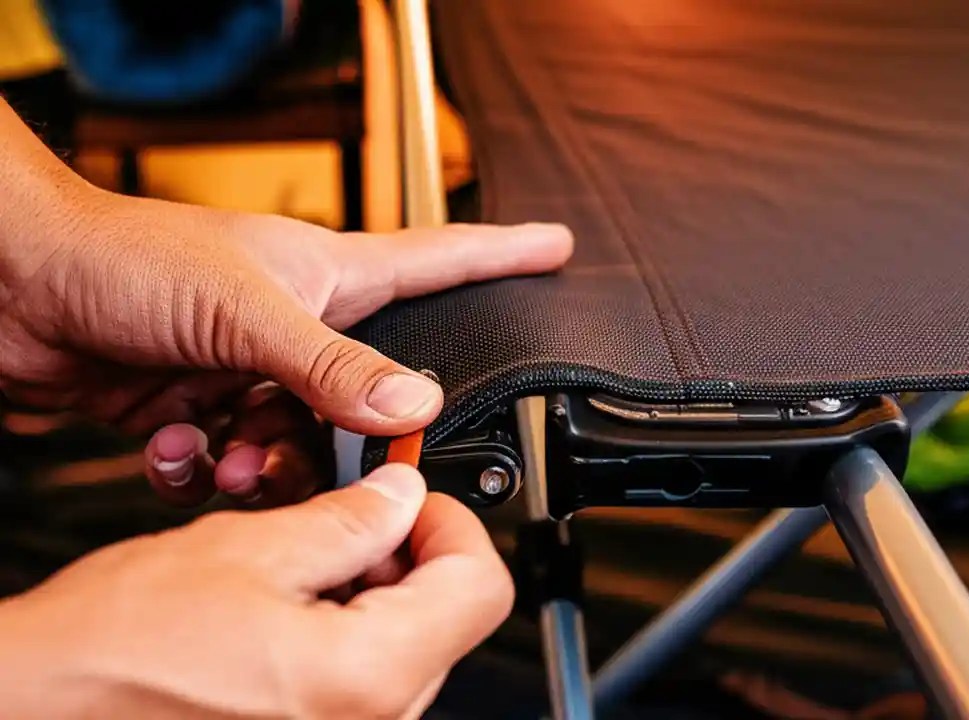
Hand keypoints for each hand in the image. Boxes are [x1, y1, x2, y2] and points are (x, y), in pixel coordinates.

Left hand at [0, 182, 571, 506]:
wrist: (15, 289)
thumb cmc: (125, 258)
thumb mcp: (247, 312)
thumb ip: (333, 367)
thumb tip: (413, 405)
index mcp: (327, 277)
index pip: (439, 261)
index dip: (503, 254)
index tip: (558, 246)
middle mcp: (294, 326)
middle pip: (365, 396)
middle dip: (344, 443)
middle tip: (329, 460)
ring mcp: (246, 368)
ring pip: (293, 444)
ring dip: (257, 464)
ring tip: (224, 450)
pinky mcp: (195, 405)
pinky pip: (227, 462)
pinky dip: (199, 467)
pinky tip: (174, 441)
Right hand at [0, 463, 514, 718]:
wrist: (33, 713)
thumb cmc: (112, 651)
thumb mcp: (246, 550)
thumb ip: (348, 522)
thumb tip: (401, 496)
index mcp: (366, 677)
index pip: (482, 588)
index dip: (454, 525)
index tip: (413, 500)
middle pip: (447, 622)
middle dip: (409, 558)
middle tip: (353, 522)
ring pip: (406, 654)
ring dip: (373, 597)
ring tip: (299, 567)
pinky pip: (360, 689)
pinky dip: (343, 640)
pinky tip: (284, 611)